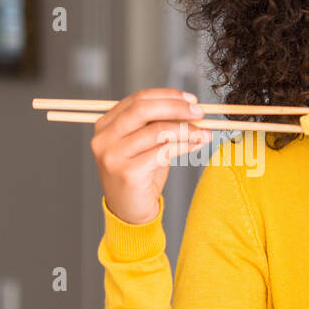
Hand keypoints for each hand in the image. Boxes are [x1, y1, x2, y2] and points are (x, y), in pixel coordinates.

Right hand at [91, 88, 213, 225]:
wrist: (130, 212)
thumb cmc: (141, 174)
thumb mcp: (145, 144)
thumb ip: (158, 124)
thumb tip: (190, 107)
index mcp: (105, 125)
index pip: (138, 99)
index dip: (167, 96)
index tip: (191, 100)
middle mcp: (103, 138)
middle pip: (143, 109)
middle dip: (176, 107)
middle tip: (199, 112)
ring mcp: (113, 156)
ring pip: (156, 131)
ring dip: (186, 130)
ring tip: (204, 133)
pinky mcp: (127, 173)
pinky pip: (163, 151)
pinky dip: (184, 145)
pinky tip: (196, 145)